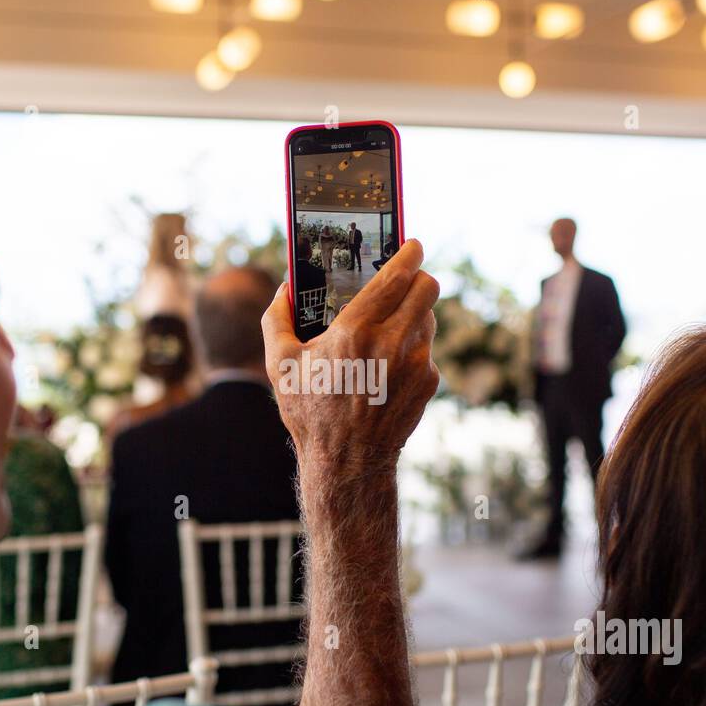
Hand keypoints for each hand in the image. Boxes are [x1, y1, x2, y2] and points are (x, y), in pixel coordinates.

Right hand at [262, 239, 438, 471]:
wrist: (348, 462)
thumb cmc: (310, 412)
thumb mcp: (279, 366)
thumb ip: (276, 319)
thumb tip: (283, 288)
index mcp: (355, 332)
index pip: (396, 276)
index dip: (409, 253)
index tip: (413, 243)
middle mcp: (392, 343)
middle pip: (427, 288)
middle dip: (420, 276)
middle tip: (407, 278)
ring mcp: (416, 364)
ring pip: (429, 317)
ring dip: (415, 312)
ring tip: (391, 324)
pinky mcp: (428, 382)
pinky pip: (427, 349)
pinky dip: (413, 347)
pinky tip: (390, 363)